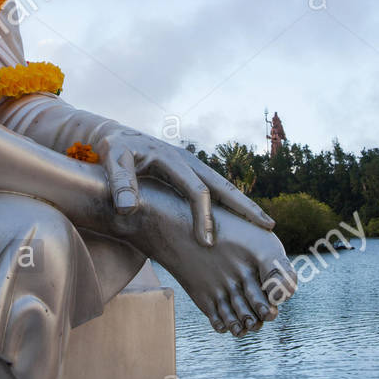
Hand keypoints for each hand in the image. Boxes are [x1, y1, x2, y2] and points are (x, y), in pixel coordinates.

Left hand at [92, 126, 274, 246]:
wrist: (114, 136)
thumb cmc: (112, 150)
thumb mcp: (111, 160)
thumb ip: (118, 182)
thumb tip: (127, 208)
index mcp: (172, 158)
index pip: (196, 191)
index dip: (204, 216)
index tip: (209, 242)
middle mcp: (187, 161)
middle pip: (222, 185)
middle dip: (245, 207)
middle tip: (267, 227)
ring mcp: (190, 166)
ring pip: (223, 186)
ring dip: (243, 205)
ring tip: (263, 224)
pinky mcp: (188, 173)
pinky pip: (214, 189)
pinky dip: (229, 203)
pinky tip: (238, 219)